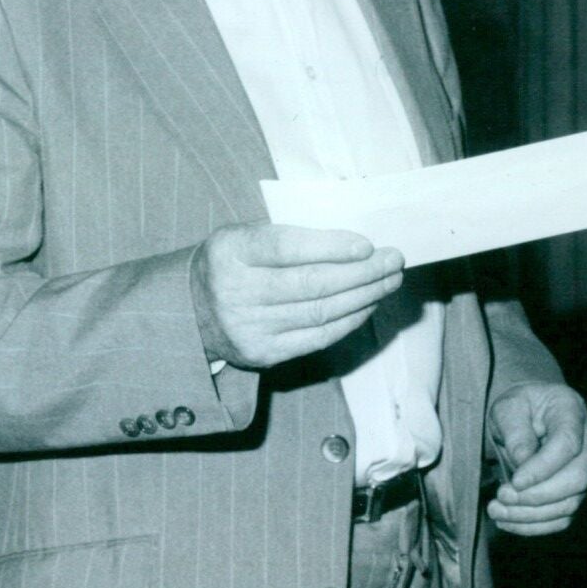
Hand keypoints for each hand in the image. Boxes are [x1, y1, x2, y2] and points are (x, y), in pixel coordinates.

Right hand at [191, 222, 403, 369]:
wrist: (192, 312)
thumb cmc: (234, 263)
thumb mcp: (245, 235)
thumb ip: (288, 234)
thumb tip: (354, 241)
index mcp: (230, 252)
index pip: (285, 247)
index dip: (330, 247)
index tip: (367, 245)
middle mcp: (235, 291)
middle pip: (311, 283)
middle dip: (362, 272)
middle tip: (394, 260)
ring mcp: (249, 327)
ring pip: (320, 312)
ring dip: (364, 295)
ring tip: (390, 280)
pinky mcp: (263, 353)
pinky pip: (318, 337)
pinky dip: (350, 320)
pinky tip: (369, 304)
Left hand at [487, 381, 586, 535]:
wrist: (525, 416)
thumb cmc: (518, 408)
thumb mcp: (508, 407)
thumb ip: (515, 430)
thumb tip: (523, 462)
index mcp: (571, 412)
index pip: (567, 444)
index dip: (543, 467)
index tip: (514, 481)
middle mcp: (586, 444)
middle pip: (578, 479)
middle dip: (538, 495)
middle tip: (503, 495)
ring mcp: (582, 471)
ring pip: (569, 504)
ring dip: (531, 516)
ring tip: (496, 510)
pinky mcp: (571, 493)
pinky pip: (561, 519)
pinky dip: (533, 526)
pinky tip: (506, 521)